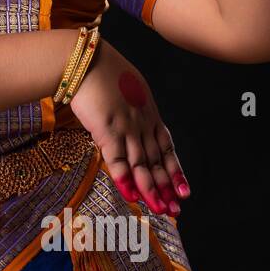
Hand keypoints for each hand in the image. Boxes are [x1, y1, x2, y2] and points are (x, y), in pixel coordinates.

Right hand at [67, 37, 190, 216]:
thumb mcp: (127, 87)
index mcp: (149, 113)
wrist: (85, 60)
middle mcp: (142, 124)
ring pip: (142, 165)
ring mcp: (126, 128)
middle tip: (175, 210)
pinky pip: (118, 160)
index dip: (175, 171)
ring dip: (151, 190)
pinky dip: (125, 180)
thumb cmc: (102, 69)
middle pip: (157, 162)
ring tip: (159, 209)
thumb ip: (132, 106)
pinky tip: (132, 196)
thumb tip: (130, 119)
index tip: (184, 190)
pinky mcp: (107, 131)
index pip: (166, 148)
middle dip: (167, 188)